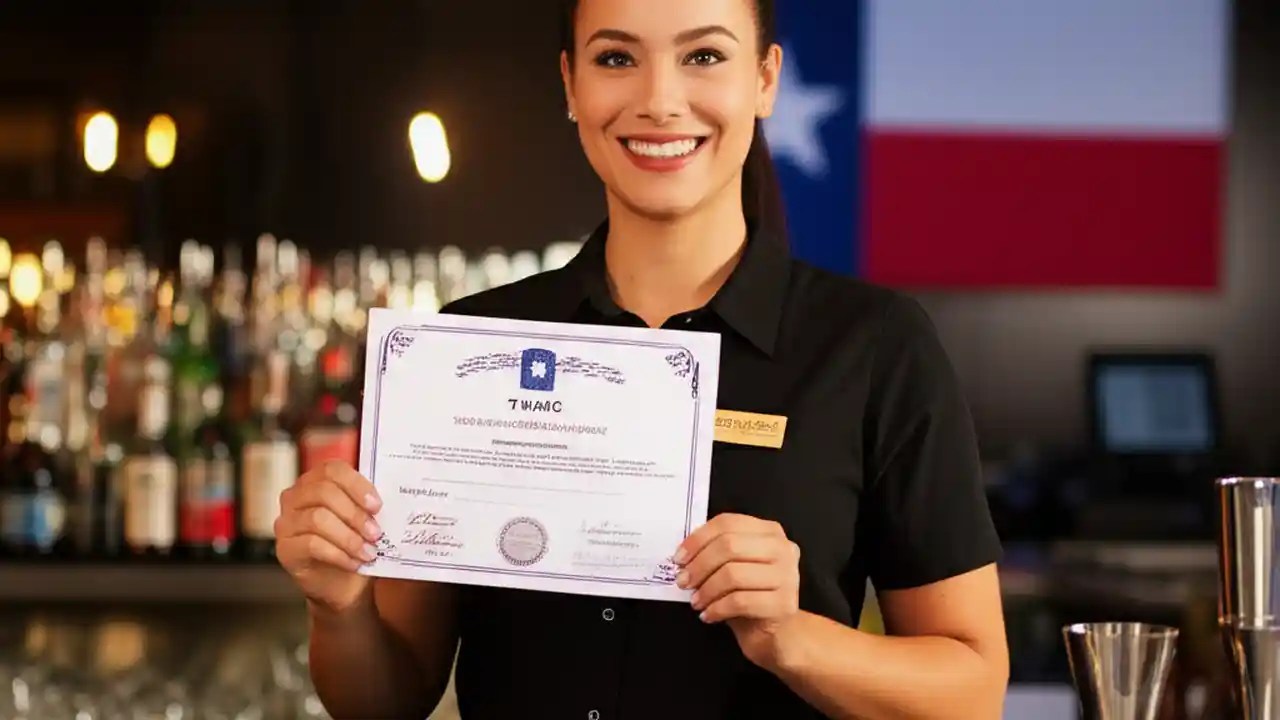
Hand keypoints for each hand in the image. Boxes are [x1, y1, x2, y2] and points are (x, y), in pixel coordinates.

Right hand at [276, 460, 383, 615]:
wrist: (342, 584)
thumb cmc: (353, 545)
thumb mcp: (363, 519)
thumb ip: (367, 505)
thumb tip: (384, 501)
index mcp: (316, 481)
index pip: (332, 470)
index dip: (356, 485)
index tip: (377, 506)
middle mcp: (295, 497)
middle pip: (324, 492)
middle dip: (355, 514)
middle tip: (376, 534)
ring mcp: (286, 523)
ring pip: (317, 519)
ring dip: (349, 537)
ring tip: (368, 552)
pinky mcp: (285, 548)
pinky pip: (312, 544)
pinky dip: (339, 554)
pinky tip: (354, 563)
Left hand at [674, 513, 801, 668]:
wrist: (774, 632)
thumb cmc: (749, 595)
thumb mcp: (733, 565)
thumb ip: (715, 551)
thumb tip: (684, 553)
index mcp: (769, 531)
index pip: (727, 523)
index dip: (698, 539)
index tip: (679, 558)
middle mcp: (783, 549)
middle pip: (730, 546)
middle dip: (700, 565)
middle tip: (683, 581)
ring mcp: (788, 576)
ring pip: (733, 575)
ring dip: (706, 590)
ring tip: (696, 601)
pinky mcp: (784, 604)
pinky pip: (740, 602)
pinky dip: (717, 609)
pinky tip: (708, 615)